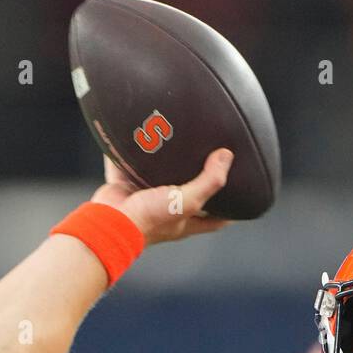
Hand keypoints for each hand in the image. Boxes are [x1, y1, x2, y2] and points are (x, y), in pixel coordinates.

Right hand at [90, 149, 233, 246]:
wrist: (109, 221)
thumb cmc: (149, 219)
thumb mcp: (186, 201)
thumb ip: (208, 181)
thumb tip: (227, 156)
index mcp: (185, 221)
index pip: (216, 219)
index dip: (231, 210)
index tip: (243, 195)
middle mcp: (168, 211)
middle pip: (190, 196)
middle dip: (199, 180)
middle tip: (210, 158)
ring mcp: (146, 198)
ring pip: (160, 177)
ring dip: (167, 162)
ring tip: (179, 139)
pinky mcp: (126, 185)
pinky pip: (130, 164)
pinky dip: (133, 150)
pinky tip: (139, 131)